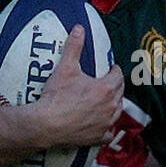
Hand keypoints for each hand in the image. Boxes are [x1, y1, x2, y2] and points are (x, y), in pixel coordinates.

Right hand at [35, 25, 123, 148]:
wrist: (45, 124)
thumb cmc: (56, 97)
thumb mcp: (65, 68)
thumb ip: (74, 47)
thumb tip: (78, 29)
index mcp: (106, 88)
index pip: (117, 75)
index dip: (114, 70)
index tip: (109, 69)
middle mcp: (110, 106)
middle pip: (120, 93)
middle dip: (115, 86)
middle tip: (107, 83)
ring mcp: (105, 123)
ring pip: (117, 112)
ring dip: (114, 105)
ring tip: (107, 101)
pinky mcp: (97, 137)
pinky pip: (108, 133)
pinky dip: (107, 129)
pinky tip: (102, 126)